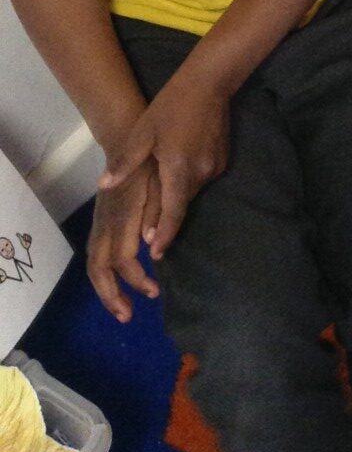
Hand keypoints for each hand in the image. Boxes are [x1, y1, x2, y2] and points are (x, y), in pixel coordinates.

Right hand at [87, 161, 160, 321]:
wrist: (127, 135)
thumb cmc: (152, 157)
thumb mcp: (160, 180)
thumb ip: (158, 211)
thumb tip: (153, 245)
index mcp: (121, 216)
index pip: (123, 258)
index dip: (137, 279)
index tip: (155, 290)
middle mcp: (105, 222)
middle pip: (99, 268)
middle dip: (112, 295)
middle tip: (129, 316)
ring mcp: (99, 222)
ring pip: (93, 264)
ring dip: (105, 290)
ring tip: (123, 310)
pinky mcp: (100, 221)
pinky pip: (95, 254)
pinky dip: (102, 275)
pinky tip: (115, 286)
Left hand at [99, 74, 229, 258]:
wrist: (209, 83)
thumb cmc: (170, 106)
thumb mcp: (142, 133)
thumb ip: (125, 163)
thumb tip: (104, 186)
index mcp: (179, 170)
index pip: (173, 214)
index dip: (164, 236)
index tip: (156, 255)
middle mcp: (201, 173)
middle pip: (181, 204)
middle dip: (166, 220)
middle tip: (149, 235)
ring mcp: (215, 167)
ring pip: (192, 192)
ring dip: (177, 199)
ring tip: (161, 204)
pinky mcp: (222, 160)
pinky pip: (202, 179)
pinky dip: (188, 183)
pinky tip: (178, 174)